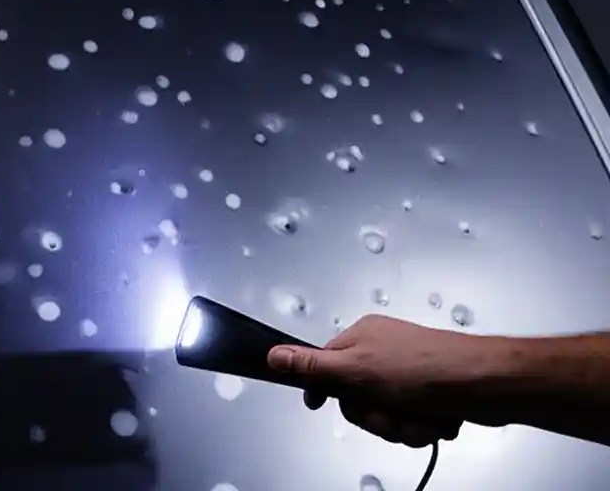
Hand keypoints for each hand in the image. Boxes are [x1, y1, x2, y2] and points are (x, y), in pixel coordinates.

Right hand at [267, 314, 487, 446]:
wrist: (487, 385)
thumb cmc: (427, 368)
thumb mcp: (357, 370)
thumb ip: (312, 366)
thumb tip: (275, 355)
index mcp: (362, 337)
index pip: (324, 366)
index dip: (324, 390)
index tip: (319, 404)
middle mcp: (384, 351)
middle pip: (355, 397)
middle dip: (374, 415)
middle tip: (388, 411)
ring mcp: (409, 373)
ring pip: (385, 413)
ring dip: (402, 424)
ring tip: (419, 416)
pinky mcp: (431, 392)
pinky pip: (411, 419)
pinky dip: (422, 425)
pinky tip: (435, 417)